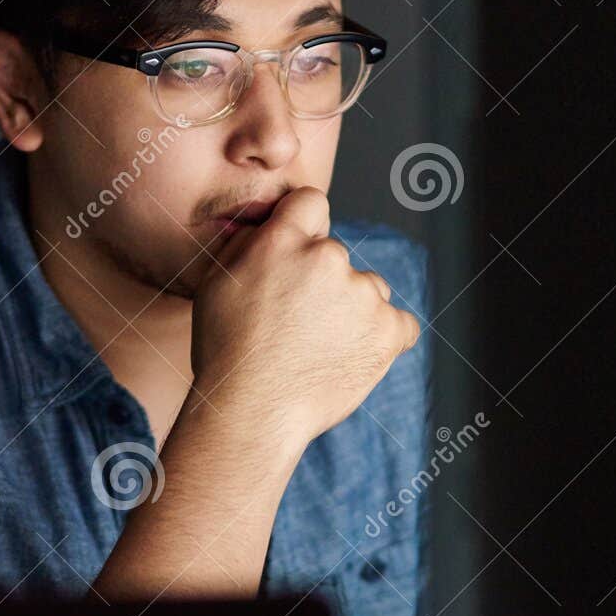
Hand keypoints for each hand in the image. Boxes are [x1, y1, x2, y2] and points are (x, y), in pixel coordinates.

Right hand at [190, 187, 420, 449]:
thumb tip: (271, 222)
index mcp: (284, 241)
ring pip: (369, 290)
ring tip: (319, 350)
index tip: (298, 258)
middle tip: (297, 325)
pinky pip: (399, 325)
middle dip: (324, 282)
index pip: (311, 203)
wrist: (252, 412)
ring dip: (353, 311)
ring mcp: (363, 294)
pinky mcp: (388, 330)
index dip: (306, 228)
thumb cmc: (226, 352)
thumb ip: (248, 243)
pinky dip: (384, 339)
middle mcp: (328, 258)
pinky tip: (353, 357)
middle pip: (338, 256)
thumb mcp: (216, 283)